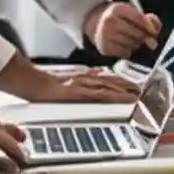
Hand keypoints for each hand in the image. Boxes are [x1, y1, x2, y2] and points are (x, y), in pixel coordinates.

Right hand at [28, 66, 142, 102]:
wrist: (31, 82)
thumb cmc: (44, 82)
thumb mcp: (66, 77)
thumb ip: (81, 78)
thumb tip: (95, 77)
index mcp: (82, 74)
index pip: (106, 76)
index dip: (121, 80)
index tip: (133, 84)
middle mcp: (85, 77)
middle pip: (111, 80)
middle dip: (127, 85)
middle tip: (141, 90)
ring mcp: (82, 84)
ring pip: (108, 86)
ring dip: (124, 90)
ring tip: (137, 95)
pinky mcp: (77, 93)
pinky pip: (99, 94)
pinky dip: (112, 96)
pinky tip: (122, 98)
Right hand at [84, 2, 161, 57]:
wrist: (96, 22)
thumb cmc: (119, 18)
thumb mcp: (132, 12)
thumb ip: (148, 19)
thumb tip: (154, 31)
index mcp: (118, 9)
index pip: (139, 19)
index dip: (149, 27)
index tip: (153, 32)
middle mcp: (110, 21)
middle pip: (136, 33)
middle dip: (144, 37)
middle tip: (148, 39)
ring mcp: (105, 35)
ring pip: (132, 44)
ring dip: (137, 44)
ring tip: (133, 40)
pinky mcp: (104, 48)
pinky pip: (125, 53)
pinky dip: (129, 51)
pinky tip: (126, 46)